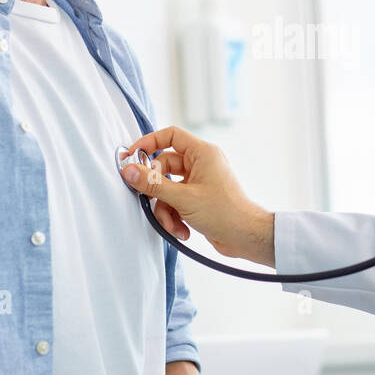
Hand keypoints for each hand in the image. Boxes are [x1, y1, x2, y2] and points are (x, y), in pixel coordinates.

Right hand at [119, 125, 274, 266]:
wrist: (245, 238)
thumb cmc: (225, 213)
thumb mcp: (183, 198)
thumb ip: (153, 184)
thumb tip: (129, 171)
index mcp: (203, 153)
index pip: (171, 136)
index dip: (150, 142)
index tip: (132, 156)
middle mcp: (201, 164)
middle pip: (164, 167)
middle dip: (157, 190)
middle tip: (150, 200)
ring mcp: (199, 182)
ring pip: (168, 188)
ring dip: (166, 209)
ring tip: (173, 224)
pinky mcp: (197, 199)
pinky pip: (175, 201)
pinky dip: (174, 216)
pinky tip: (181, 230)